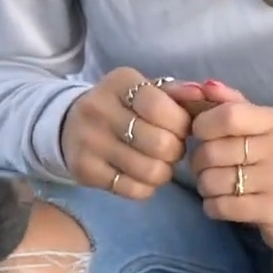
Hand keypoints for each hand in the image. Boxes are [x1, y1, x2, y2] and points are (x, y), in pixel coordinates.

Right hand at [61, 68, 193, 199]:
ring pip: (150, 171)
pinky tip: (141, 175)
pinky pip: (133, 190)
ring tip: (158, 163)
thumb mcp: (147, 90)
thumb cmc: (123, 106)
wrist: (70, 125)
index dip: (181, 124)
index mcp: (119, 82)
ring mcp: (89, 142)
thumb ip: (177, 92)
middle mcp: (99, 109)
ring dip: (164, 171)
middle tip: (171, 147)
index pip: (161, 108)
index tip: (180, 128)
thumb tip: (202, 94)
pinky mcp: (85, 170)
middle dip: (175, 150)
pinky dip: (146, 187)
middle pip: (160, 143)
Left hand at [185, 81, 272, 263]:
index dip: (202, 127)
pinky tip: (222, 204)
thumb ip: (232, 105)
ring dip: (205, 187)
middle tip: (207, 168)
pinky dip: (213, 207)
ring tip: (216, 187)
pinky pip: (222, 206)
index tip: (202, 136)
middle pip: (213, 151)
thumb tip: (205, 86)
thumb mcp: (263, 128)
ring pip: (213, 181)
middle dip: (198, 163)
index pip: (227, 116)